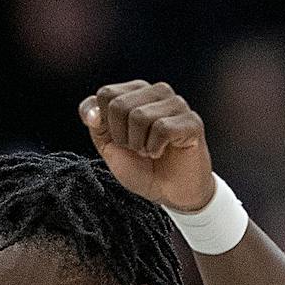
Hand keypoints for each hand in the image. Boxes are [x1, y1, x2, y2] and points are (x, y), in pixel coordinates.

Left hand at [79, 80, 215, 212]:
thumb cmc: (142, 167)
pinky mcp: (191, 121)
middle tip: (136, 148)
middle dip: (121, 136)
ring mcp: (177, 104)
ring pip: (140, 116)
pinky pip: (162, 128)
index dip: (104, 124)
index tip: (118, 140)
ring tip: (149, 151)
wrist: (170, 192)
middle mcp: (157, 92)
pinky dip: (155, 148)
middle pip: (119, 105)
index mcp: (136, 92)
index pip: (106, 94)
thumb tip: (93, 113)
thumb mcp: (109, 147)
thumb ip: (97, 125)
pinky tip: (162, 152)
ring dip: (139, 144)